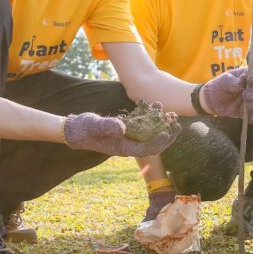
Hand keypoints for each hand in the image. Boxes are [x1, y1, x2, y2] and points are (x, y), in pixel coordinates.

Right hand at [62, 112, 179, 156]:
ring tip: (170, 113)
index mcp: (123, 148)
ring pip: (149, 133)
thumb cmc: (84, 129)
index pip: (146, 149)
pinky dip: (150, 115)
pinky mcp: (126, 129)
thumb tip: (123, 128)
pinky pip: (142, 124)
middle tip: (178, 125)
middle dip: (166, 136)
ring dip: (160, 124)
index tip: (167, 133)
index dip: (158, 143)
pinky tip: (155, 104)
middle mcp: (128, 144)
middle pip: (152, 143)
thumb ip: (108, 126)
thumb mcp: (95, 126)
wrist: (75, 129)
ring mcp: (128, 137)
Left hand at [201, 67, 252, 123]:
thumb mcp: (225, 81)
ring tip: (246, 104)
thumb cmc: (220, 85)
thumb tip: (244, 78)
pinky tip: (250, 118)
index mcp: (250, 75)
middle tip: (247, 95)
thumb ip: (235, 81)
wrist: (213, 100)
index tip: (251, 80)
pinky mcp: (250, 112)